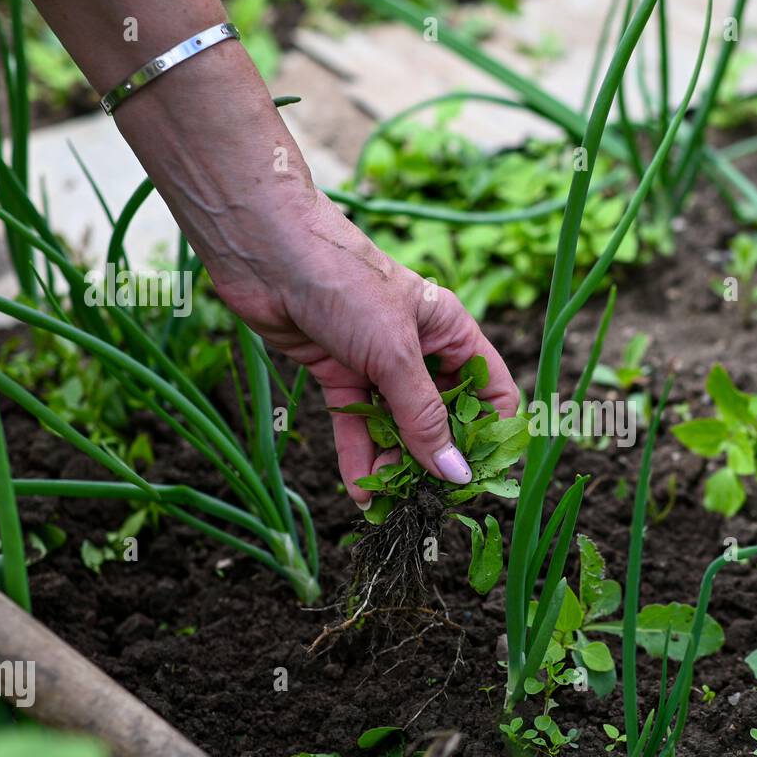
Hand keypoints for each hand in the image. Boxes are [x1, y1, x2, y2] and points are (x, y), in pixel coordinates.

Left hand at [210, 190, 518, 504]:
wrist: (266, 254)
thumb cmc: (344, 284)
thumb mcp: (394, 355)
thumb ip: (423, 417)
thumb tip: (456, 473)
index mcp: (451, 331)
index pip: (490, 390)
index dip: (490, 434)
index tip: (480, 477)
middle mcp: (420, 349)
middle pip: (443, 415)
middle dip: (436, 458)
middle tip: (430, 500)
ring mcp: (379, 363)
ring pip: (397, 426)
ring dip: (395, 464)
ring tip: (391, 502)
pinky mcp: (340, 373)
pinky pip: (358, 424)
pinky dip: (359, 457)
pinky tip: (360, 491)